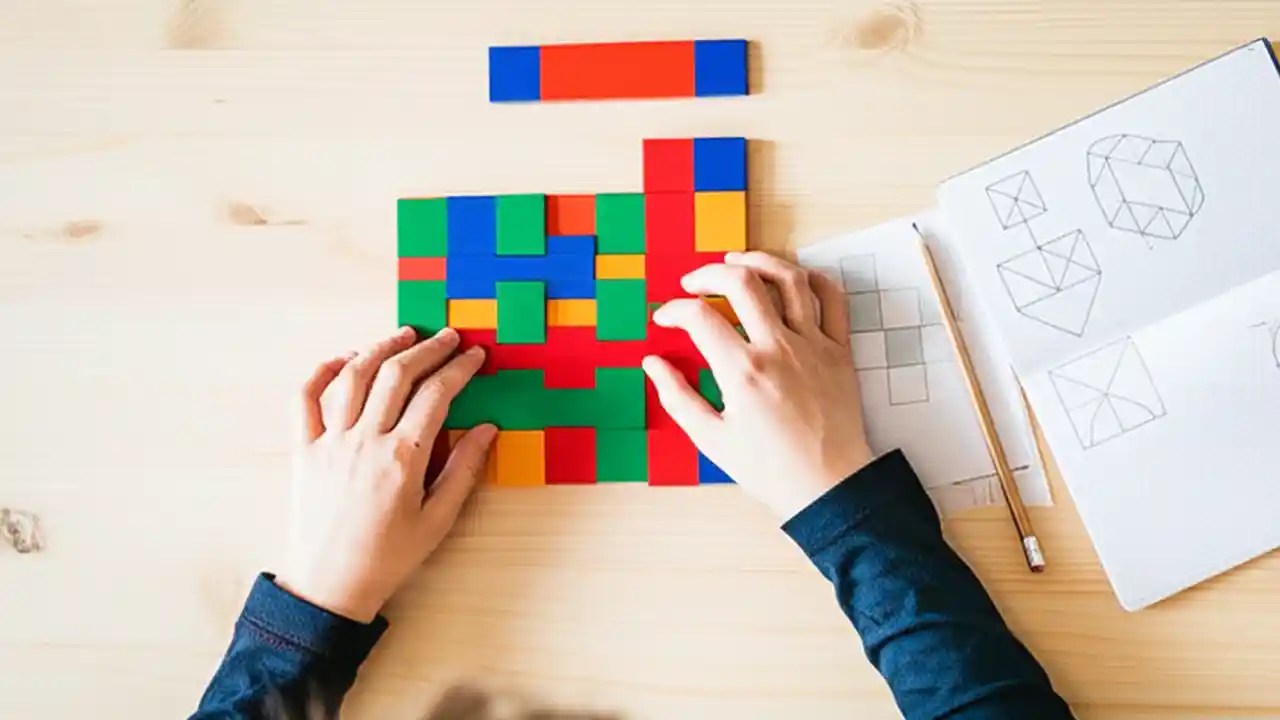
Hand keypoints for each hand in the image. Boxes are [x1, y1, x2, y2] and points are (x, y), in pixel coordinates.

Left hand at [277, 327, 496, 622]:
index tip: (476, 357)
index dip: (460, 369)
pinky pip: (306, 398)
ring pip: (354, 375)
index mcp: (402, 458)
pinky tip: (344, 358)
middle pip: (398, 374)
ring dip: (382, 348)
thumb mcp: (438, 520)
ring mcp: (330, 442)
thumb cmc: (388, 557)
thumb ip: (464, 470)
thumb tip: (487, 429)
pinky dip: (322, 371)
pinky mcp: (303, 449)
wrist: (329, 586)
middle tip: (450, 338)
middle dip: (429, 349)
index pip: (436, 394)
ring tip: (404, 335)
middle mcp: (365, 441)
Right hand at [643, 252, 872, 520]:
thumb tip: (653, 364)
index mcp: (743, 372)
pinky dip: (811, 279)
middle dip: (708, 273)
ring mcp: (813, 346)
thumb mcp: (711, 439)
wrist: (829, 487)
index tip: (666, 318)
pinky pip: (831, 299)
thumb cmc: (771, 470)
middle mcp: (778, 349)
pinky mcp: (838, 351)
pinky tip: (791, 278)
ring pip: (788, 279)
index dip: (673, 310)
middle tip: (693, 283)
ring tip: (736, 262)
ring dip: (758, 261)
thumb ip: (677, 397)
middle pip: (740, 282)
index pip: (698, 317)